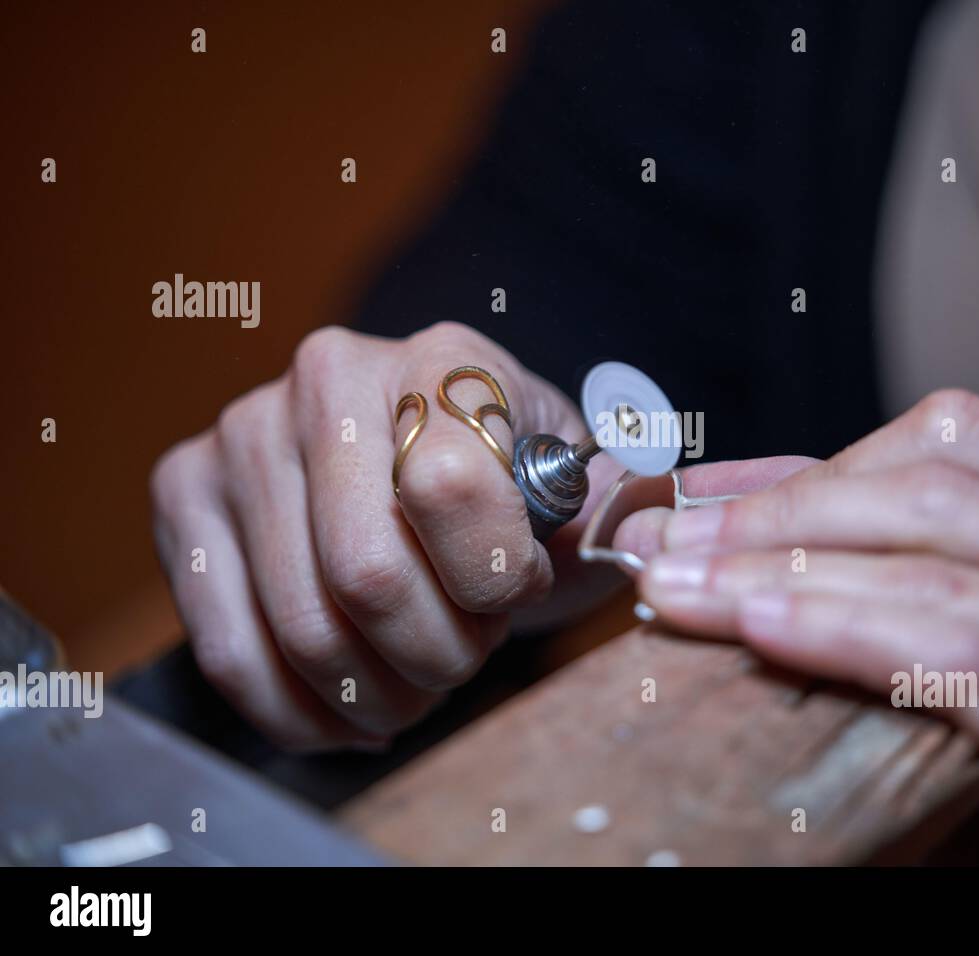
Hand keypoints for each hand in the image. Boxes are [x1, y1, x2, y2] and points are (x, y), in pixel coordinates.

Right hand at [150, 322, 619, 750]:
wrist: (426, 456)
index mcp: (440, 359)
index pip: (450, 490)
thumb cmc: (511, 480)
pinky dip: (301, 712)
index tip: (511, 594)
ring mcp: (242, 434)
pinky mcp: (183, 494)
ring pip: (303, 627)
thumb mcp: (573, 484)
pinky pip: (228, 651)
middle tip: (464, 655)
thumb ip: (598, 509)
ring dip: (379, 690)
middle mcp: (328, 378)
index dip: (493, 580)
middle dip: (438, 653)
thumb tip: (611, 536)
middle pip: (369, 577)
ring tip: (415, 680)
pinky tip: (350, 710)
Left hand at [629, 390, 978, 863]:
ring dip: (784, 576)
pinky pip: (955, 661)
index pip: (952, 442)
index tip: (704, 504)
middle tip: (674, 549)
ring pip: (933, 576)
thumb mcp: (952, 622)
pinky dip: (843, 634)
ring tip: (685, 591)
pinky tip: (761, 629)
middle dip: (781, 519)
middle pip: (933, 499)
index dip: (815, 467)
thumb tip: (706, 495)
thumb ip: (856, 544)